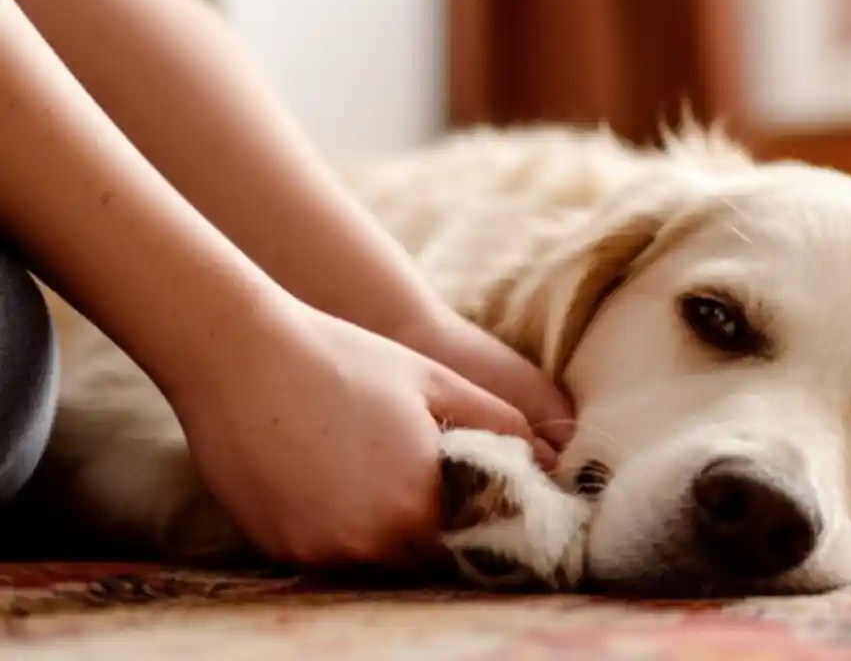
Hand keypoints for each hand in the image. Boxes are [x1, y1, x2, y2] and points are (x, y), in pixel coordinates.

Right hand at [165, 299, 548, 565]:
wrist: (241, 353)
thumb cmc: (346, 358)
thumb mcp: (436, 381)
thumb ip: (499, 424)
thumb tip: (545, 456)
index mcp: (419, 502)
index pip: (471, 542)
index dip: (481, 525)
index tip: (482, 505)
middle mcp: (371, 540)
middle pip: (424, 560)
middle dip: (436, 533)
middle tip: (432, 490)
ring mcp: (321, 549)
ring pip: (376, 561)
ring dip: (388, 535)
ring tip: (378, 479)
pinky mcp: (280, 549)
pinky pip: (329, 555)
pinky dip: (341, 532)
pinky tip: (334, 484)